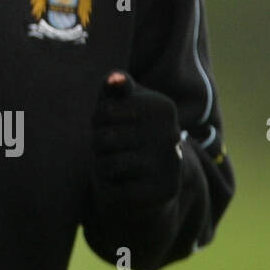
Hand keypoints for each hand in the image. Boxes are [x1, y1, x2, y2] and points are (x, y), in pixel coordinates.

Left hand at [91, 71, 182, 209]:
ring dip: (103, 164)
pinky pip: (116, 189)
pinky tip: (125, 180)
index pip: (103, 111)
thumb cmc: (126, 127)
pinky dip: (112, 186)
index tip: (111, 122)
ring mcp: (169, 164)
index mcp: (162, 107)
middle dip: (99, 143)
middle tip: (113, 145)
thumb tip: (114, 78)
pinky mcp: (163, 191)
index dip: (98, 119)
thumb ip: (113, 86)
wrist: (151, 172)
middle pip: (103, 138)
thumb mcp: (119, 102)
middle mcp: (171, 135)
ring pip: (108, 164)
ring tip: (117, 161)